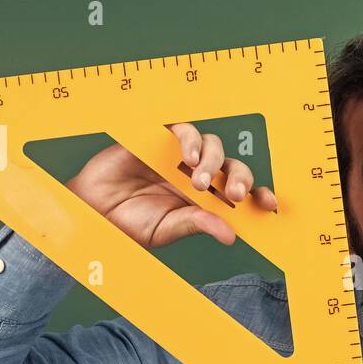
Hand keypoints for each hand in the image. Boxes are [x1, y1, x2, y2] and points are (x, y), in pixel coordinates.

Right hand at [65, 122, 275, 248]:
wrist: (91, 212)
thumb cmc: (128, 223)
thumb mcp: (167, 230)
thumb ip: (197, 224)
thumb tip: (231, 235)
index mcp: (205, 199)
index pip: (239, 193)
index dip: (258, 194)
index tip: (271, 204)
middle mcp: (197, 175)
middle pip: (232, 166)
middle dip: (240, 179)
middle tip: (236, 195)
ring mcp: (178, 155)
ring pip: (213, 145)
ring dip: (213, 161)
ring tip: (200, 181)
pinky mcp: (159, 138)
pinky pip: (183, 128)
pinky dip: (190, 139)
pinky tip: (188, 156)